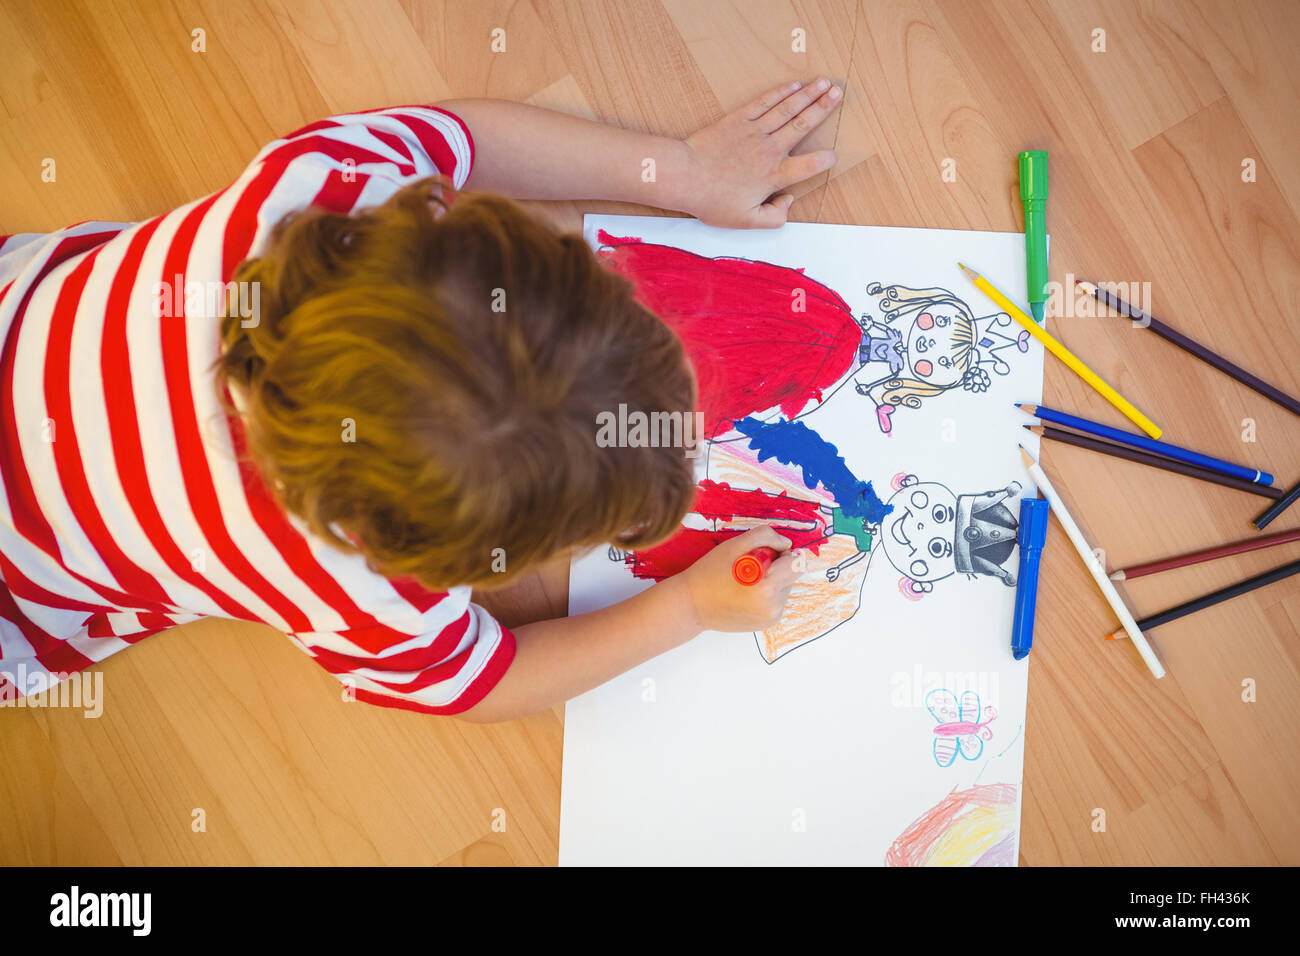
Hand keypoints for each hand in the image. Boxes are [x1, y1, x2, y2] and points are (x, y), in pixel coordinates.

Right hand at [678, 526, 802, 631]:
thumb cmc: (709, 574)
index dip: (783, 554)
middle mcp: (772, 607)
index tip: (766, 554)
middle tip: (749, 567)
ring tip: (745, 581)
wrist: (691, 605)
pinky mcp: (767, 623)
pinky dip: (767, 593)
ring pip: (785, 588)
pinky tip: (746, 593)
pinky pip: (777, 600)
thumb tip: (787, 545)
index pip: (797, 564)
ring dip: (772, 580)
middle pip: (792, 576)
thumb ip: (765, 537)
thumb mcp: (734, 545)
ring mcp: (770, 618)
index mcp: (766, 588)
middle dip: (776, 567)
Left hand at [681, 78, 842, 228]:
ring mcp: (754, 131)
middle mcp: (769, 150)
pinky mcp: (739, 119)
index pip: (808, 166)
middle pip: (803, 125)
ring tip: (825, 82)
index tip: (833, 155)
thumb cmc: (713, 201)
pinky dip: (780, 93)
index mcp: (773, 176)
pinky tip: (793, 85)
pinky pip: (764, 102)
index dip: (824, 160)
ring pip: (788, 109)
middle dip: (823, 108)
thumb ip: (774, 217)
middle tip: (839, 93)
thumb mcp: (746, 221)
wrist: (685, 176)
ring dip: (808, 94)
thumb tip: (788, 202)